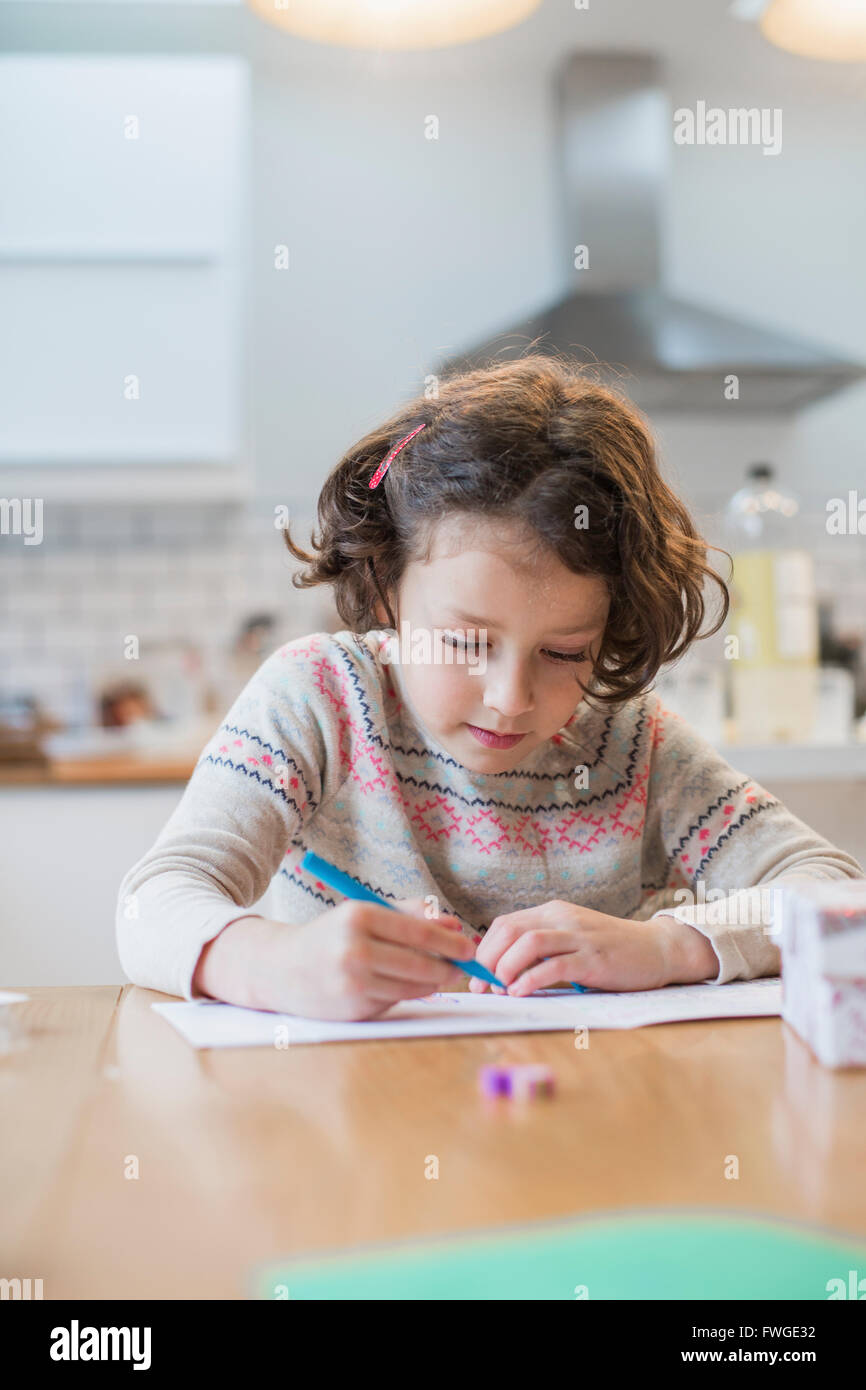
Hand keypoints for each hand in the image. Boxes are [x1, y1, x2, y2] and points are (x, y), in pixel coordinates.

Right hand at [246, 897, 474, 1020]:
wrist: (280, 968)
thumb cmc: (330, 936)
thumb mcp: (364, 913)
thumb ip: (410, 915)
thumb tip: (453, 924)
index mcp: (359, 917)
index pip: (420, 933)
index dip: (451, 942)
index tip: (470, 947)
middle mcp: (355, 950)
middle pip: (422, 964)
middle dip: (449, 967)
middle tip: (462, 966)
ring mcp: (353, 984)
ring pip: (413, 988)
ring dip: (432, 984)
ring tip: (437, 975)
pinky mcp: (353, 1009)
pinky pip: (396, 1002)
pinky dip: (406, 995)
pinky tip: (403, 985)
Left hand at [469, 900, 676, 995]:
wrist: (657, 948)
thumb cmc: (610, 950)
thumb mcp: (571, 939)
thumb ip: (542, 948)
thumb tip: (501, 971)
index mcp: (553, 912)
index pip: (504, 924)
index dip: (484, 950)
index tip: (477, 977)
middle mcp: (562, 918)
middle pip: (510, 931)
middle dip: (488, 961)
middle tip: (483, 988)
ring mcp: (578, 936)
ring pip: (528, 942)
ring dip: (506, 968)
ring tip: (502, 990)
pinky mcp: (593, 958)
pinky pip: (554, 965)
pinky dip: (530, 980)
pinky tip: (521, 993)